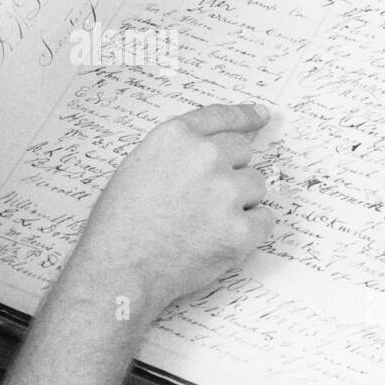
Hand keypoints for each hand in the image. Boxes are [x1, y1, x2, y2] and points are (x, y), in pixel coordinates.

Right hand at [66, 102, 274, 319]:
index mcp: (176, 137)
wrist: (119, 269)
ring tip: (205, 223)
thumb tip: (213, 153)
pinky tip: (220, 240)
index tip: (262, 116)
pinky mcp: (240, 230)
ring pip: (256, 186)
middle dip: (231, 172)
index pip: (222, 117)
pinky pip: (264, 220)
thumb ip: (177, 153)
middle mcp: (205, 157)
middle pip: (244, 153)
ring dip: (240, 202)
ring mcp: (226, 193)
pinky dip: (249, 231)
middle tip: (208, 199)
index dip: (246, 116)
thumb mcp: (138, 167)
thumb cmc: (120, 224)